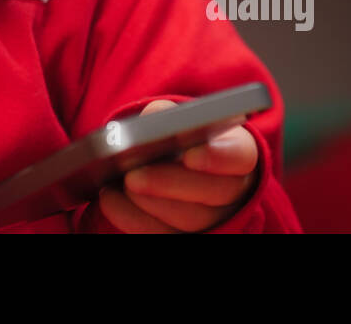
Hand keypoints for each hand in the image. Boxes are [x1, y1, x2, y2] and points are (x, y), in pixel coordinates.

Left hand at [95, 99, 259, 232]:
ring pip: (191, 220)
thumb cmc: (181, 138)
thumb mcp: (177, 119)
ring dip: (151, 205)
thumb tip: (153, 118)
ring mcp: (216, 218)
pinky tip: (111, 202)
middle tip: (133, 177)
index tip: (190, 155)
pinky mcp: (191, 235)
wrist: (176, 164)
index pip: (239, 155)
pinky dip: (135, 221)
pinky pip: (166, 235)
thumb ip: (167, 114)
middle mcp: (233, 188)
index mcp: (238, 151)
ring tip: (119, 188)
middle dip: (170, 184)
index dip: (218, 157)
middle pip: (212, 192)